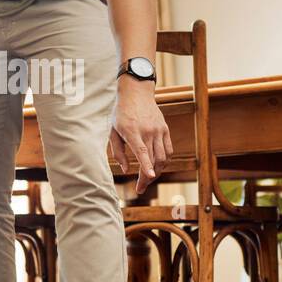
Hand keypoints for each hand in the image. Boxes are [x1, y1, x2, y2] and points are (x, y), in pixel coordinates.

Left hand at [108, 76, 172, 194]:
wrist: (136, 93)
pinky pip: (168, 150)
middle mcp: (148, 131)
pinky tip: (157, 167)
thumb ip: (118, 152)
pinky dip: (164, 161)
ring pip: (163, 157)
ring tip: (148, 179)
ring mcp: (159, 130)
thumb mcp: (113, 131)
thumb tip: (126, 170)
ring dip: (157, 172)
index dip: (145, 166)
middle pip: (153, 159)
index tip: (149, 177)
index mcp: (132, 131)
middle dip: (147, 178)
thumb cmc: (121, 113)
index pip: (142, 151)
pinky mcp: (165, 130)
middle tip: (140, 189)